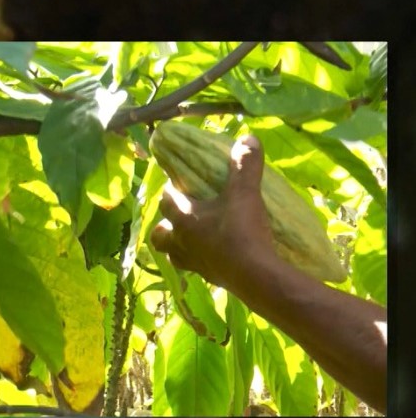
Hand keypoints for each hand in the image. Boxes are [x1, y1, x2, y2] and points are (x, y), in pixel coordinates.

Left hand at [150, 134, 278, 290]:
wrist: (256, 276)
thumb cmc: (242, 231)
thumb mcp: (245, 193)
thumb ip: (245, 165)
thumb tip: (249, 137)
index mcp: (184, 219)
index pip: (166, 201)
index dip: (170, 191)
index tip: (178, 183)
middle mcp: (182, 242)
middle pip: (160, 234)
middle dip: (165, 225)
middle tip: (180, 217)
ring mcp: (194, 263)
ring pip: (173, 254)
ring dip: (179, 246)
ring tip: (192, 239)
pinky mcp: (210, 279)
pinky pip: (196, 269)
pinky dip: (201, 262)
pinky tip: (214, 258)